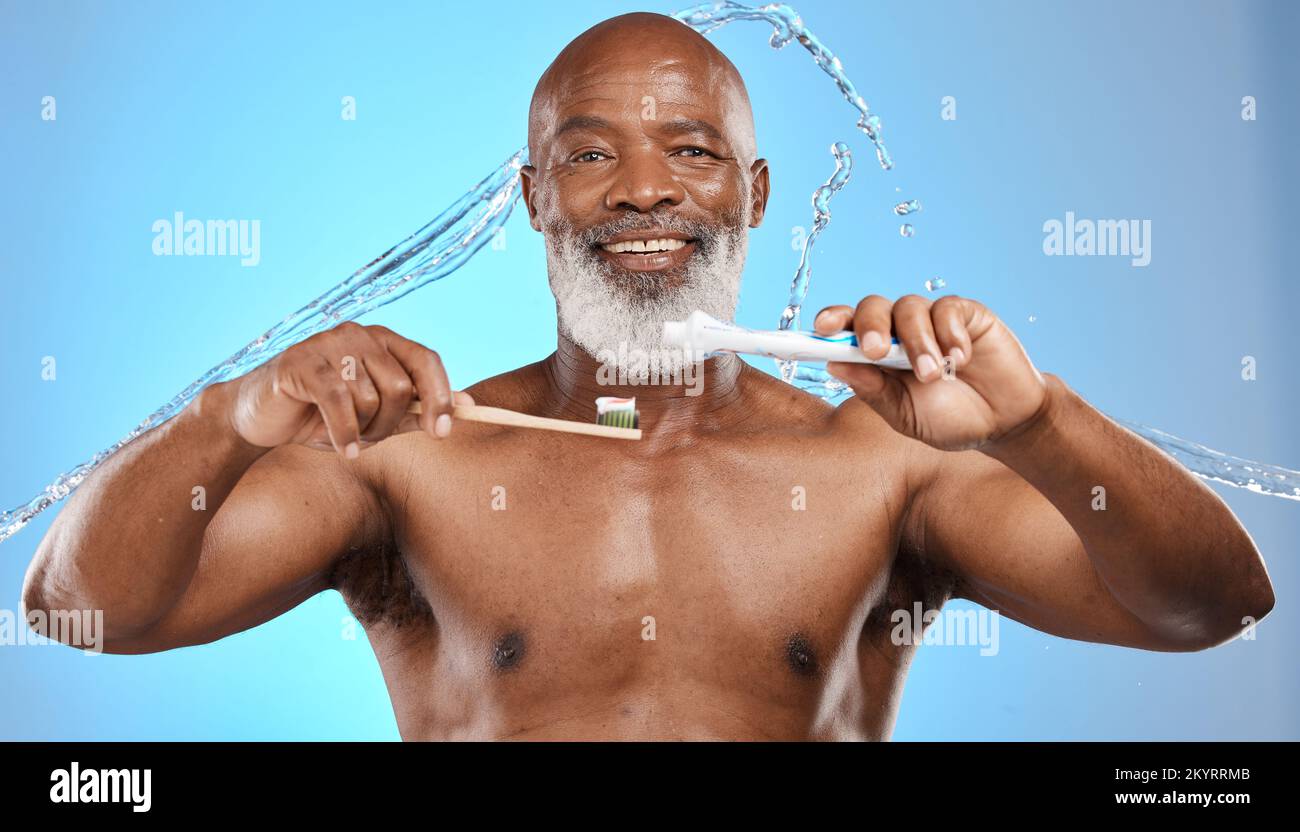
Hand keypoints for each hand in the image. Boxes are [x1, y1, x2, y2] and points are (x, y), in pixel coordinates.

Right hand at [225, 322, 472, 457]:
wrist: (260, 419)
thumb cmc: (322, 417)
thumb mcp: (376, 418)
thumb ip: (417, 410)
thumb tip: (469, 406)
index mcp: (383, 342)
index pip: (426, 360)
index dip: (441, 396)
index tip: (444, 432)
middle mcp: (359, 334)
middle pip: (400, 385)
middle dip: (391, 423)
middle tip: (373, 438)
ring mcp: (328, 343)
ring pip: (370, 396)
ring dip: (364, 430)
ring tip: (348, 438)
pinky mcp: (300, 361)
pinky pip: (339, 403)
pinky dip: (346, 434)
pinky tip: (345, 450)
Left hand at [820, 294, 1046, 450]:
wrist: (1003, 422)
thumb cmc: (949, 419)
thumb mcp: (905, 415)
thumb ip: (873, 390)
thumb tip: (834, 365)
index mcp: (875, 355)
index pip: (845, 328)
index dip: (831, 322)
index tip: (820, 328)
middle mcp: (898, 331)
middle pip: (872, 307)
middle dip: (870, 326)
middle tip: (877, 352)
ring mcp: (931, 320)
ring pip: (908, 308)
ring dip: (917, 342)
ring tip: (934, 374)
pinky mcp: (965, 314)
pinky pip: (947, 308)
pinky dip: (950, 333)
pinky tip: (961, 359)